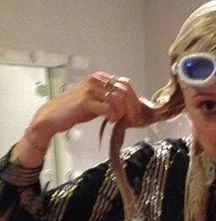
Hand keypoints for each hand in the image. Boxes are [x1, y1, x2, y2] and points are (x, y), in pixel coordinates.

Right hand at [29, 72, 143, 143]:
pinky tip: (111, 121)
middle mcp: (96, 80)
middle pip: (125, 91)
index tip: (136, 112)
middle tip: (131, 120)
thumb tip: (131, 107)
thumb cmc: (76, 110)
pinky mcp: (86, 101)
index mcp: (100, 78)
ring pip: (118, 100)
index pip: (126, 83)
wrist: (53, 116)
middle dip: (132, 107)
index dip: (135, 99)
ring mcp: (90, 90)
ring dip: (124, 113)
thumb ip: (112, 99)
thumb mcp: (97, 100)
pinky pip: (108, 108)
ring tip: (120, 121)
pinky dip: (113, 116)